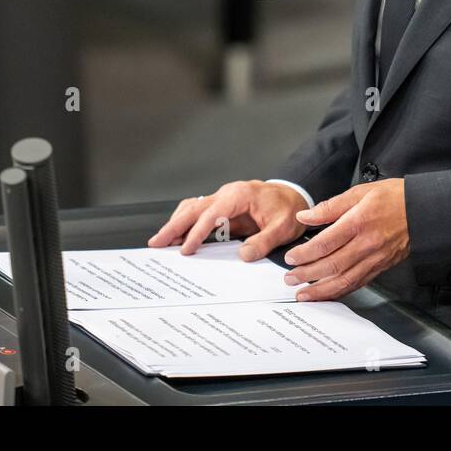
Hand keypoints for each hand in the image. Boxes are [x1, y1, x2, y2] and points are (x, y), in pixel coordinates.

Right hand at [147, 180, 307, 259]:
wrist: (294, 197)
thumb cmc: (289, 209)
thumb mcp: (283, 227)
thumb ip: (264, 241)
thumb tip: (243, 256)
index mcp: (239, 195)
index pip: (211, 213)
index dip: (197, 232)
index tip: (186, 249)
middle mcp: (226, 194)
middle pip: (193, 208)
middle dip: (174, 226)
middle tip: (157, 243)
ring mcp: (222, 199)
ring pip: (192, 208)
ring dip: (176, 224)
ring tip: (162, 242)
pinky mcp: (222, 208)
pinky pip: (199, 214)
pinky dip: (186, 224)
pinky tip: (178, 238)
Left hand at [283, 178, 409, 299]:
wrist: (424, 210)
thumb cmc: (394, 197)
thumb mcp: (360, 192)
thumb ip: (330, 206)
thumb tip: (305, 216)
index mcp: (359, 222)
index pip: (326, 243)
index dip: (305, 253)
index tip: (291, 257)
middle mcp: (367, 244)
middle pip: (332, 265)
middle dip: (307, 274)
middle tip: (289, 278)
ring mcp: (375, 258)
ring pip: (345, 280)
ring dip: (321, 289)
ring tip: (304, 294)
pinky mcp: (381, 267)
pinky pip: (358, 283)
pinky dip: (341, 291)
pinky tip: (328, 294)